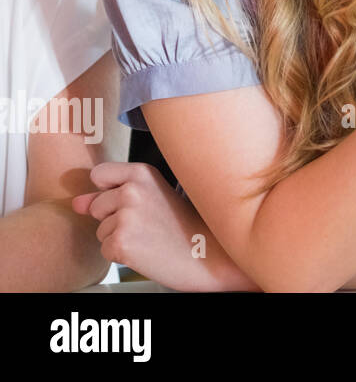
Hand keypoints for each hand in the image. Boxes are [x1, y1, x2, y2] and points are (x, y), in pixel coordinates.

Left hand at [71, 162, 219, 291]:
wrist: (206, 253)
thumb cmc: (182, 224)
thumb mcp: (152, 198)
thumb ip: (109, 195)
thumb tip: (76, 203)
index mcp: (142, 173)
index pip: (98, 173)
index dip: (110, 190)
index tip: (134, 200)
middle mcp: (132, 191)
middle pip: (96, 206)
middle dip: (114, 218)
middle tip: (150, 222)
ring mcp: (126, 217)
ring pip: (101, 230)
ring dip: (120, 237)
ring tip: (151, 236)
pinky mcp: (121, 243)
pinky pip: (105, 250)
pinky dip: (122, 254)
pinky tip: (146, 250)